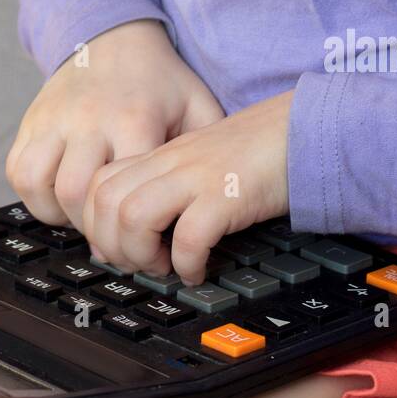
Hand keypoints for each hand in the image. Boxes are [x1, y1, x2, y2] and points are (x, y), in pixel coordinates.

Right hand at [5, 19, 223, 232]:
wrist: (114, 36)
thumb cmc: (160, 80)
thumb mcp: (197, 107)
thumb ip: (204, 154)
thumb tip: (203, 208)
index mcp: (134, 118)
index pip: (126, 190)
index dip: (139, 231)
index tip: (153, 247)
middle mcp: (89, 118)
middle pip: (76, 193)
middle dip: (95, 228)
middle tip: (116, 240)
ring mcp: (55, 117)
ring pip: (41, 184)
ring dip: (60, 214)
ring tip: (86, 218)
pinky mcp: (32, 119)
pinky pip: (18, 171)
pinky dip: (35, 195)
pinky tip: (61, 198)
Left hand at [81, 90, 293, 284]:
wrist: (299, 127)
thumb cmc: (254, 151)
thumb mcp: (198, 162)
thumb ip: (169, 185)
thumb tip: (144, 235)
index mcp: (160, 155)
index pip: (98, 184)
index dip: (97, 225)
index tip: (119, 249)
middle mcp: (170, 162)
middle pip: (103, 202)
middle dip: (112, 245)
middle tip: (140, 264)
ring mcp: (196, 176)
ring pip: (132, 217)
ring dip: (141, 254)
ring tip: (166, 267)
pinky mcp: (227, 194)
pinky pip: (189, 237)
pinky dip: (187, 263)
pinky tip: (199, 270)